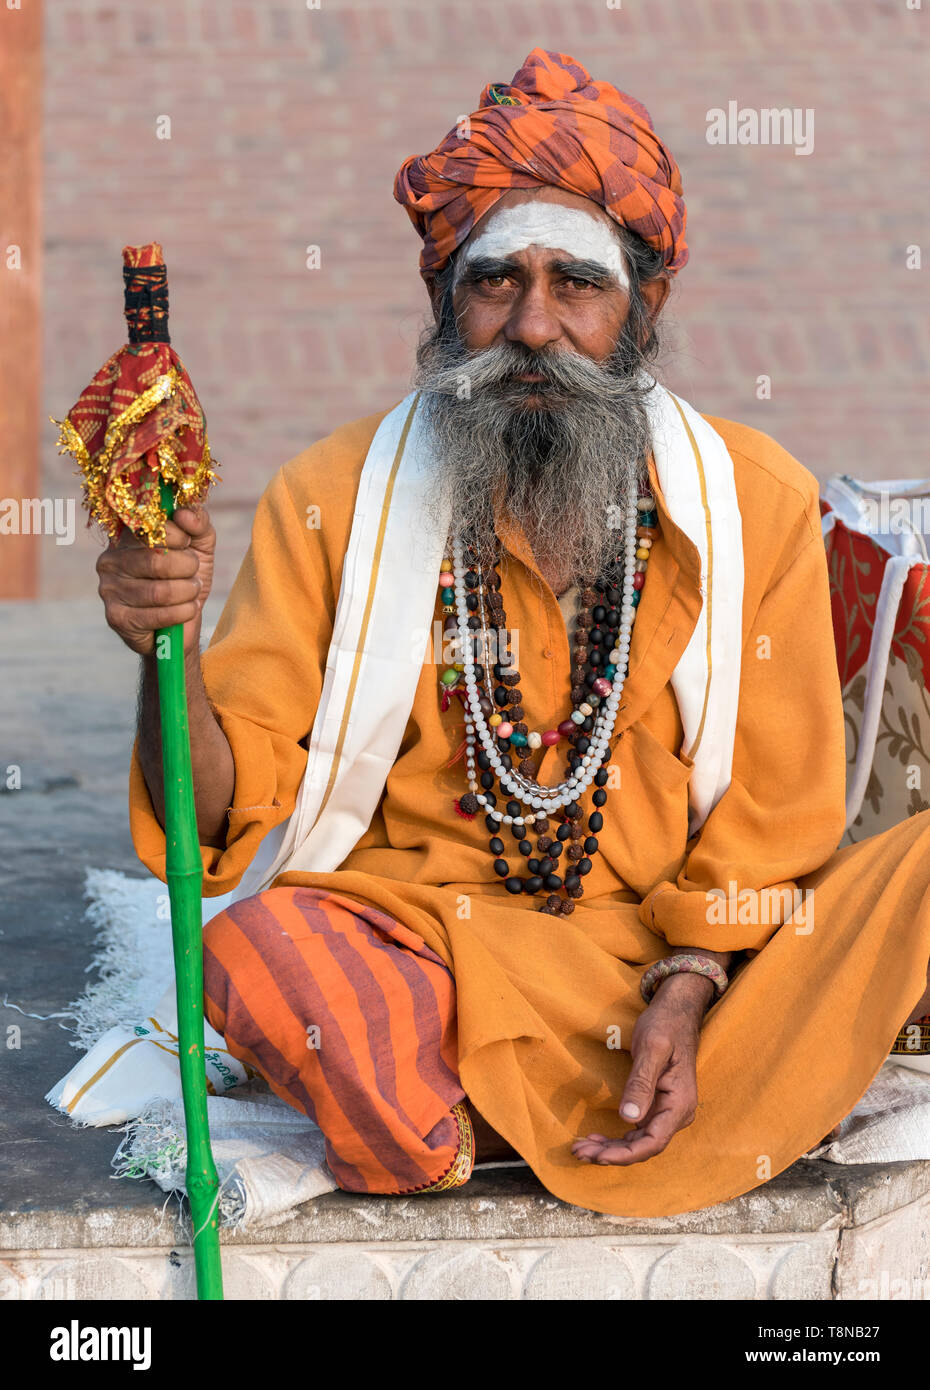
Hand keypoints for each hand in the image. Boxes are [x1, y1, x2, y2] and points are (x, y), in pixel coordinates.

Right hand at [96, 505, 214, 656]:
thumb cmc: (186, 577)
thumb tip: (184, 514)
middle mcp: (110, 560)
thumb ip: (197, 522)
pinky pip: (158, 616)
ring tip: (192, 591)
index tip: (188, 545)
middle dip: (187, 568)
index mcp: (126, 536)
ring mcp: (110, 590)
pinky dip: (183, 613)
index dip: (178, 536)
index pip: (148, 527)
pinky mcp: (117, 617)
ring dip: (188, 592)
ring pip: (160, 592)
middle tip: (193, 573)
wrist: (181, 622)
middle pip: (156, 562)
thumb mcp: (199, 546)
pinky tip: (188, 610)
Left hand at [571, 972, 709, 1165]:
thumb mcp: (651, 1048)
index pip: (653, 1142)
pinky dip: (618, 1136)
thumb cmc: (666, 1024)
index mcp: (680, 1103)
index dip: (624, 1154)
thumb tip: (629, 1118)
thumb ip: (641, 1083)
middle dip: (611, 1153)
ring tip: (582, 1148)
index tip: (598, 1156)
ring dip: (611, 1148)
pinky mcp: (659, 1104)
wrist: (677, 1010)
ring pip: (639, 1140)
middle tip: (578, 1151)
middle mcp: (678, 1113)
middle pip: (644, 1146)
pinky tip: (597, 1138)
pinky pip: (639, 1129)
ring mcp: (669, 1110)